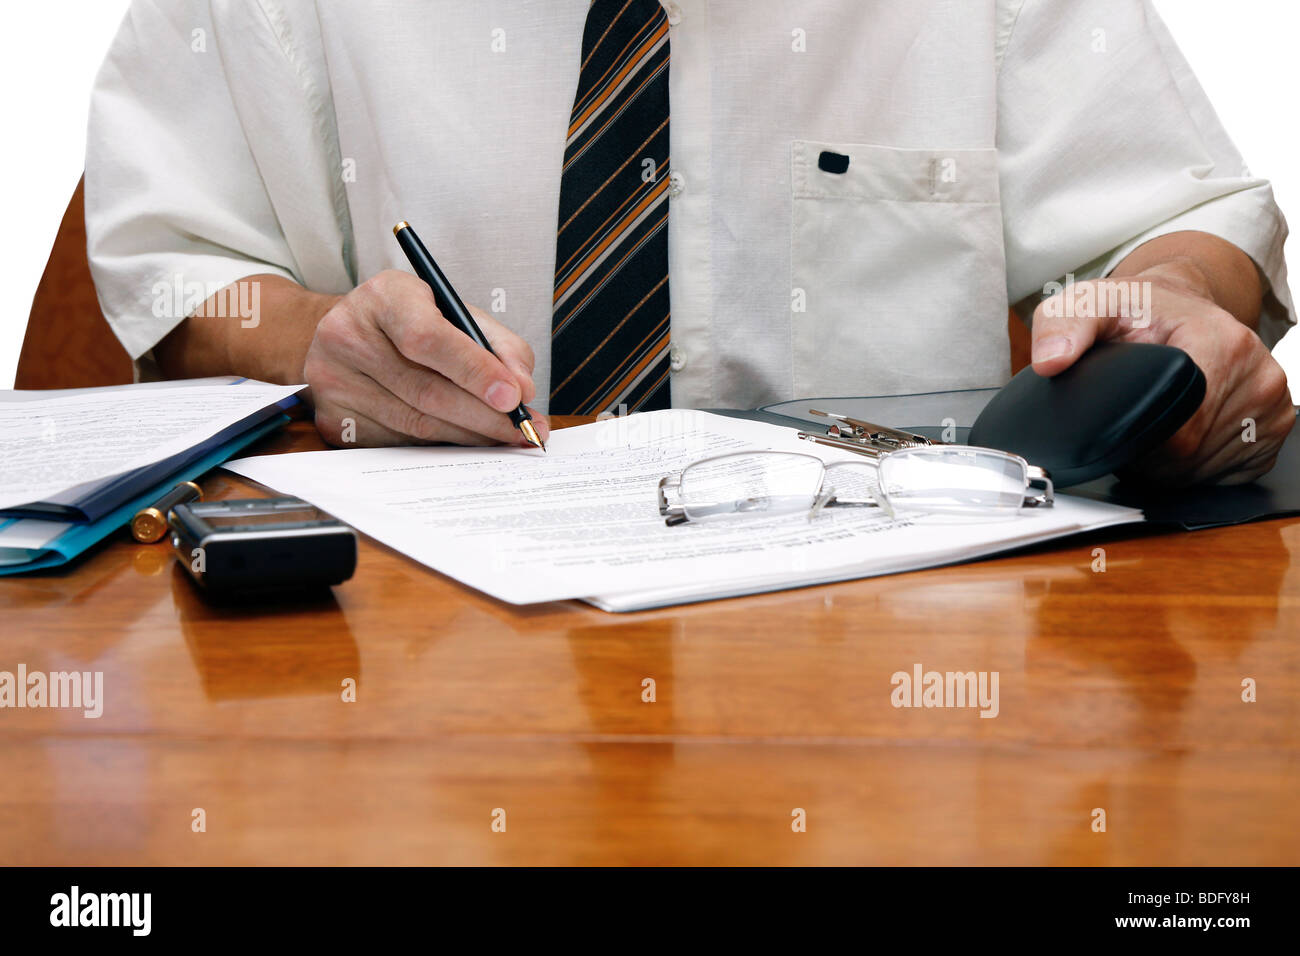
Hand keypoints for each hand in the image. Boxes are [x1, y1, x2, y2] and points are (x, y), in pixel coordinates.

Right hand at [303, 270, 548, 446]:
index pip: (427, 337)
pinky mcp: (332, 419)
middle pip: (426, 390)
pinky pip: (399, 443)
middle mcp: (348, 335)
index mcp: (383, 297)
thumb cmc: (413, 321)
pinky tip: (464, 441)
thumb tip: (522, 390)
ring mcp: (334, 381)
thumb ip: (499, 345)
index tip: (514, 396)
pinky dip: (440, 446)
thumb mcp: (457, 312)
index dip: (474, 370)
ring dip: (468, 437)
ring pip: (416, 424)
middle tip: (523, 430)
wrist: (349, 334)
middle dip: (484, 416)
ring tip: (503, 438)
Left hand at [1031, 265, 1293, 484]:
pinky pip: (1231, 472)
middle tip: (1131, 422)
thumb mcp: (1088, 304)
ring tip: (1154, 425)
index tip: (1121, 427)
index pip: (1179, 434)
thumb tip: (1051, 361)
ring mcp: (1273, 404)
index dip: (1139, 444)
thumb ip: (1062, 326)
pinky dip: (1199, 467)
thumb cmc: (1136, 310)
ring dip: (1171, 464)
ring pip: (1207, 470)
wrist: (1178, 304)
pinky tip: (1182, 437)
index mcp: (1222, 344)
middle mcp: (1259, 375)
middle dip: (1149, 455)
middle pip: (1191, 458)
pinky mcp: (1276, 427)